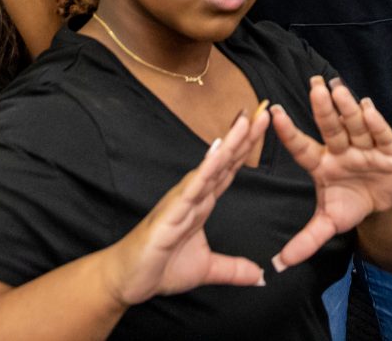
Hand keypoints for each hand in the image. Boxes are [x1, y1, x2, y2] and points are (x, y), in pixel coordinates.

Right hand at [102, 106, 268, 306]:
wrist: (126, 281)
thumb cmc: (159, 267)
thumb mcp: (206, 269)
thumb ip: (233, 269)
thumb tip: (260, 276)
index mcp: (202, 203)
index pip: (229, 170)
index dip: (247, 148)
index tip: (263, 125)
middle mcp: (193, 195)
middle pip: (224, 161)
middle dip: (244, 136)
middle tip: (264, 110)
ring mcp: (181, 201)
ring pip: (209, 168)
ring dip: (228, 145)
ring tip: (245, 122)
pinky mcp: (170, 214)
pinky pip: (191, 189)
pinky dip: (205, 171)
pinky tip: (217, 154)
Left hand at [269, 77, 391, 272]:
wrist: (386, 203)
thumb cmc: (353, 203)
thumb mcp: (329, 223)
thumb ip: (307, 239)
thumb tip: (280, 263)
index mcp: (323, 164)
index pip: (303, 147)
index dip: (289, 132)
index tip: (272, 113)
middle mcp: (342, 150)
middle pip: (331, 128)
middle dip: (323, 109)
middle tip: (313, 87)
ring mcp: (365, 148)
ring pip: (354, 126)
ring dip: (347, 109)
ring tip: (337, 90)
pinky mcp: (389, 151)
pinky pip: (381, 134)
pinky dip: (375, 122)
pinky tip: (367, 106)